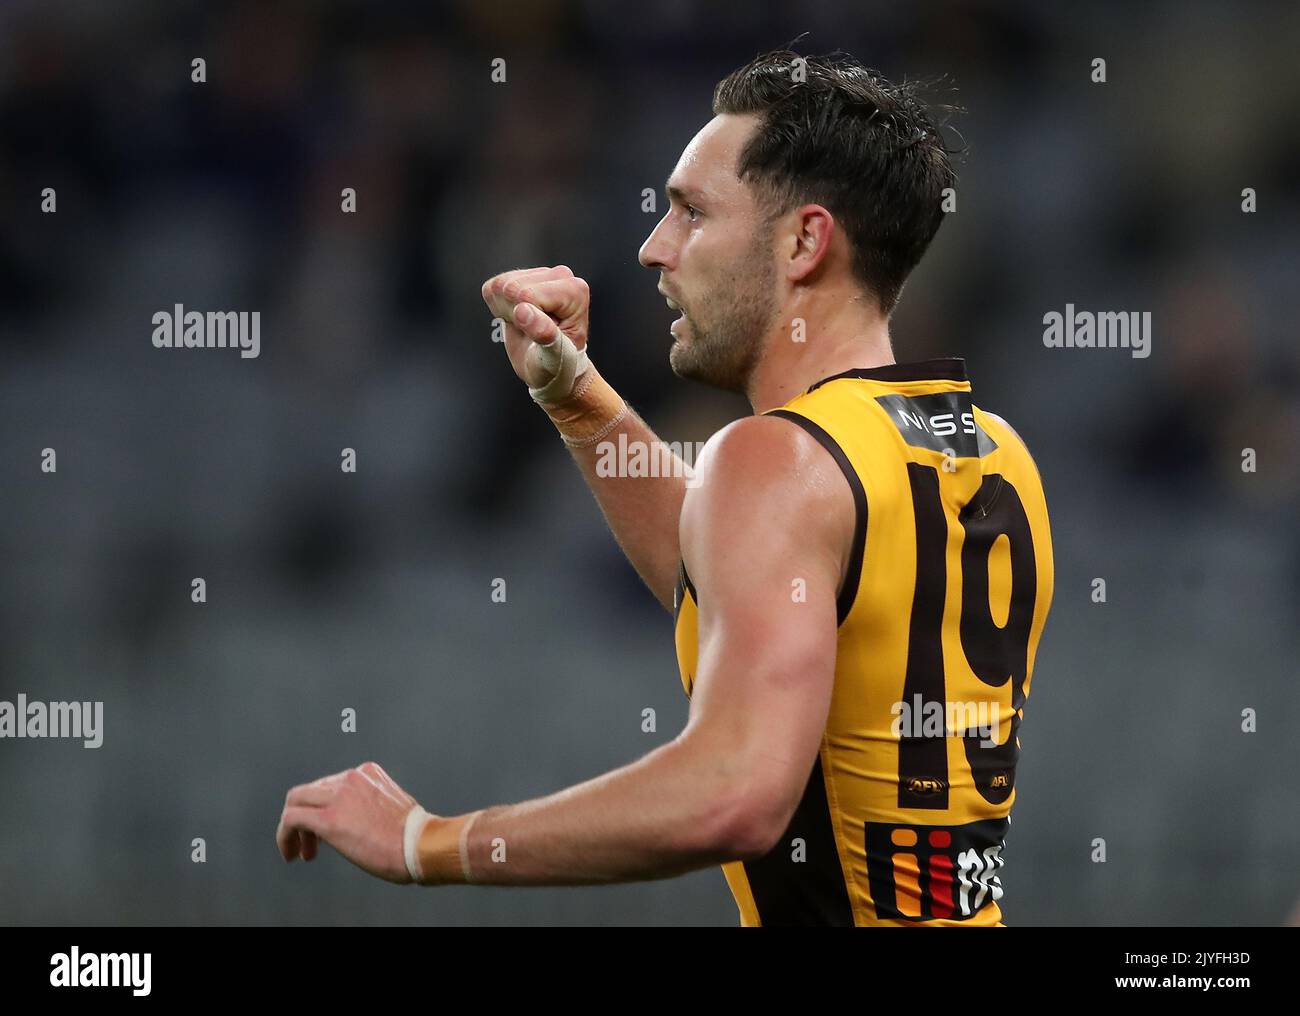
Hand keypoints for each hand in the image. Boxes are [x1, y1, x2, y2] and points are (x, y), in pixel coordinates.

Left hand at [275, 761, 420, 883]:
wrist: (421, 846)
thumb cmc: (413, 838)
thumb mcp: (390, 809)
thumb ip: (368, 806)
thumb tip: (352, 824)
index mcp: (368, 773)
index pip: (330, 785)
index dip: (321, 808)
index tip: (325, 834)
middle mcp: (350, 778)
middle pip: (309, 792)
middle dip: (304, 819)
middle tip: (310, 847)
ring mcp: (338, 796)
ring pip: (295, 802)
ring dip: (293, 829)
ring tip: (299, 854)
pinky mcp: (328, 819)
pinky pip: (291, 819)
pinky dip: (284, 836)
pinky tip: (290, 854)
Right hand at [481, 265, 590, 387]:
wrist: (551, 368)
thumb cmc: (557, 365)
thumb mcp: (553, 358)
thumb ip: (543, 334)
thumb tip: (522, 310)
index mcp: (575, 290)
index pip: (527, 296)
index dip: (526, 321)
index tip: (543, 335)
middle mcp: (561, 275)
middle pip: (512, 287)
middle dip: (515, 315)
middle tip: (533, 332)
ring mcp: (541, 274)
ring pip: (500, 285)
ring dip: (507, 312)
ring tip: (527, 326)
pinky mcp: (521, 277)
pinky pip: (492, 287)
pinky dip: (499, 308)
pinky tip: (518, 319)